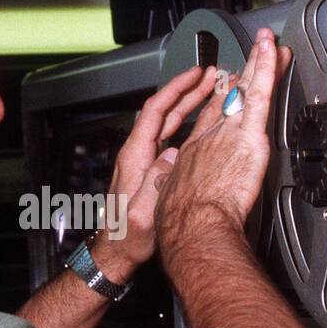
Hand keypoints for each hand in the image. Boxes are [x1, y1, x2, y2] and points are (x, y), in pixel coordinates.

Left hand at [92, 63, 219, 278]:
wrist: (117, 252)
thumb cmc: (127, 237)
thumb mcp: (142, 213)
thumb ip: (155, 183)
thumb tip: (172, 154)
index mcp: (134, 157)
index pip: (154, 111)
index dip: (175, 89)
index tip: (193, 75)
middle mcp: (138, 153)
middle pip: (164, 111)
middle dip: (186, 90)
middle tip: (209, 76)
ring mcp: (144, 161)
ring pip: (168, 122)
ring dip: (188, 104)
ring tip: (209, 91)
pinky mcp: (151, 170)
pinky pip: (170, 137)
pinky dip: (186, 123)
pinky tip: (200, 122)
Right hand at [154, 27, 291, 259]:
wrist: (193, 225)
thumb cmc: (181, 221)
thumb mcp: (169, 198)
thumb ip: (173, 184)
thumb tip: (171, 181)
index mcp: (193, 152)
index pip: (210, 118)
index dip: (218, 99)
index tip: (225, 85)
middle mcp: (211, 136)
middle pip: (229, 98)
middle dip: (240, 74)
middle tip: (251, 55)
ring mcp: (230, 133)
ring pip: (248, 90)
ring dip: (259, 64)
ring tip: (268, 44)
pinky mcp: (249, 135)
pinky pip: (260, 95)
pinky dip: (267, 69)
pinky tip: (273, 51)